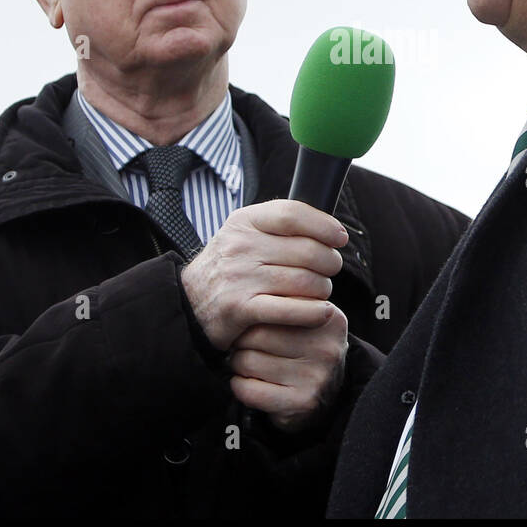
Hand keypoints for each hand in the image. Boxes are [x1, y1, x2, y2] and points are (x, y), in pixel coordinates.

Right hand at [178, 200, 347, 350]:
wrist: (186, 303)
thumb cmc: (228, 268)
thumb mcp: (242, 235)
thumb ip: (278, 226)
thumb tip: (327, 227)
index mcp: (244, 222)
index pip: (293, 214)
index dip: (324, 225)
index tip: (339, 237)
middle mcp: (240, 246)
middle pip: (307, 251)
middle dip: (329, 262)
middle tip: (330, 270)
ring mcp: (239, 278)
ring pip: (304, 281)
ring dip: (322, 289)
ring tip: (320, 292)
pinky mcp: (240, 309)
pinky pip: (292, 310)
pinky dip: (314, 312)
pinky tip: (321, 312)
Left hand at [228, 308, 348, 432]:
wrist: (325, 396)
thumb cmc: (302, 348)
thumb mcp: (303, 319)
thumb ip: (282, 303)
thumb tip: (241, 300)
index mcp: (328, 317)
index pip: (272, 306)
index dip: (253, 316)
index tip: (253, 322)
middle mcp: (326, 347)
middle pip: (255, 335)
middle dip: (241, 342)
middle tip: (244, 346)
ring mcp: (317, 377)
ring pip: (247, 362)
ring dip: (238, 364)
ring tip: (248, 363)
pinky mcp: (302, 402)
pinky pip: (248, 390)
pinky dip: (239, 386)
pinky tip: (250, 383)